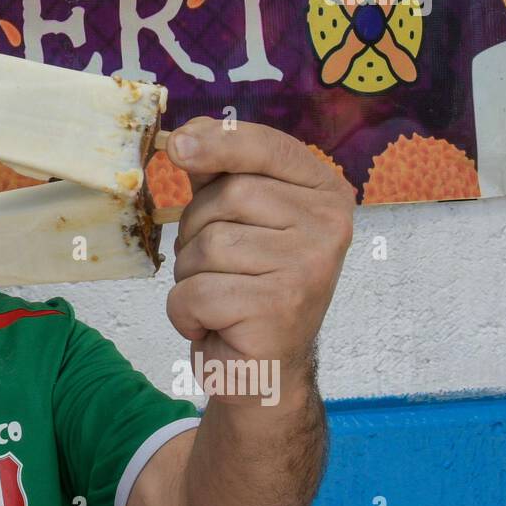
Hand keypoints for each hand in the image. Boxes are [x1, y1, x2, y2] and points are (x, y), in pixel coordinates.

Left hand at [164, 117, 354, 404]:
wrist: (265, 370)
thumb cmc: (247, 285)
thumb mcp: (237, 219)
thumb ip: (219, 174)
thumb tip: (187, 135)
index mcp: (326, 195)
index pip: (268, 148)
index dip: (219, 141)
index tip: (176, 146)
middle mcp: (329, 227)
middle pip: (228, 196)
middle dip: (197, 229)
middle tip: (216, 265)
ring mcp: (309, 268)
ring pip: (207, 245)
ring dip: (190, 273)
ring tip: (219, 296)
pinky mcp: (279, 309)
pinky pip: (197, 292)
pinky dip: (186, 311)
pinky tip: (213, 324)